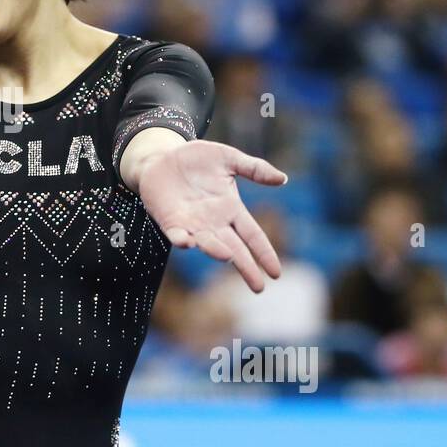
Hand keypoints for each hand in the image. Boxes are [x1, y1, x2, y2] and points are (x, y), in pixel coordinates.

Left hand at [135, 139, 287, 292]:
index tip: (276, 273)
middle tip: (258, 288)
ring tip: (227, 256)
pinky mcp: (170, 222)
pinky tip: (186, 241)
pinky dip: (181, 240)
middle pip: (234, 249)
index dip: (264, 253)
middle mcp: (214, 223)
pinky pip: (176, 235)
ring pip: (207, 243)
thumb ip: (254, 168)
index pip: (253, 235)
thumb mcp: (228, 159)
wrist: (162, 158)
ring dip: (215, 250)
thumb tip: (283, 179)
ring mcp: (192, 225)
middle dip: (246, 267)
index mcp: (231, 209)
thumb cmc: (197, 160)